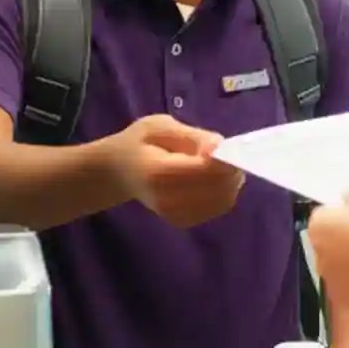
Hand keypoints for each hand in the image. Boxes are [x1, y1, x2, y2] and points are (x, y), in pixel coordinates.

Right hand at [106, 114, 244, 227]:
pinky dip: (224, 191)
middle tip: (226, 152)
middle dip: (231, 168)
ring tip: (217, 164)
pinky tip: (211, 178)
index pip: (205, 170)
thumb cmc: (139, 143)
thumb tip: (219, 148)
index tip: (228, 146)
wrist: (118, 172)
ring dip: (230, 179)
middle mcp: (167, 200)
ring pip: (224, 199)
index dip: (225, 159)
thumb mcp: (160, 126)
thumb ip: (192, 136)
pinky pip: (219, 206)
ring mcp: (175, 215)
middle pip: (219, 187)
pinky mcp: (183, 221)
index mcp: (158, 172)